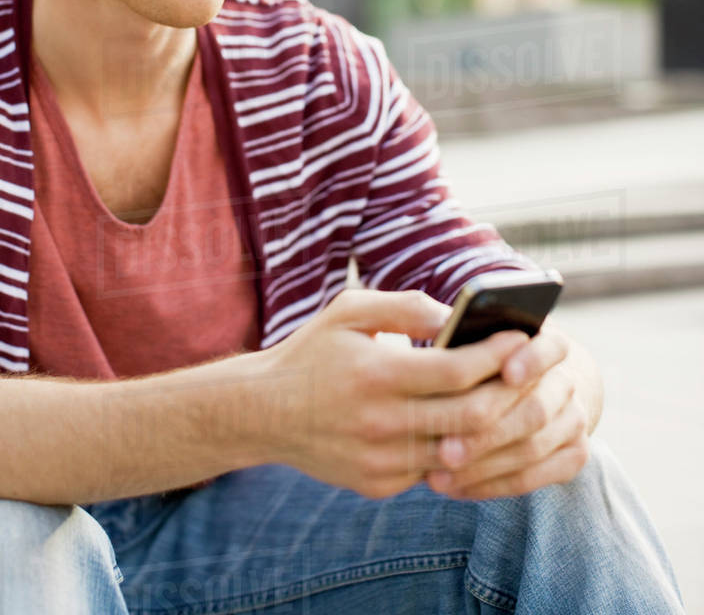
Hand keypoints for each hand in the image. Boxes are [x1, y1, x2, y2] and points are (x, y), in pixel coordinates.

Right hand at [257, 288, 531, 499]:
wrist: (263, 411)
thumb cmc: (313, 352)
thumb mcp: (349, 310)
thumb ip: (405, 306)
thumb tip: (456, 316)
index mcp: (377, 374)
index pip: (459, 370)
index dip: (497, 355)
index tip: (521, 338)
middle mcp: (381, 423)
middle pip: (471, 416)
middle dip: (508, 393)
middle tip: (527, 373)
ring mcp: (380, 460)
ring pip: (459, 451)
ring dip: (489, 427)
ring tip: (507, 400)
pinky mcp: (378, 485)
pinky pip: (433, 472)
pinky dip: (456, 450)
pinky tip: (468, 428)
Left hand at [424, 323, 589, 499]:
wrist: (528, 387)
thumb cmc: (482, 358)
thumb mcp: (474, 338)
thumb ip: (461, 333)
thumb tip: (440, 329)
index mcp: (546, 342)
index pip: (551, 347)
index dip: (531, 360)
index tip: (506, 372)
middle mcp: (566, 381)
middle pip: (535, 410)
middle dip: (486, 434)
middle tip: (443, 450)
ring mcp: (575, 420)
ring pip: (531, 449)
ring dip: (482, 467)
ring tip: (437, 475)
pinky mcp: (574, 455)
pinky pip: (532, 478)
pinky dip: (491, 485)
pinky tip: (455, 487)